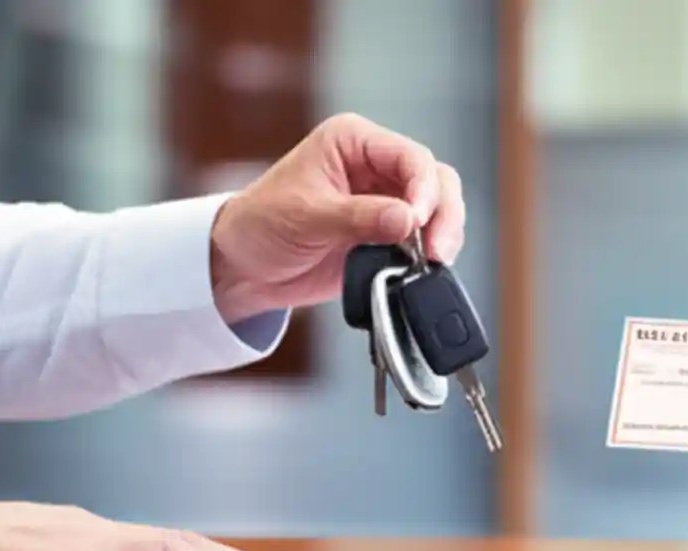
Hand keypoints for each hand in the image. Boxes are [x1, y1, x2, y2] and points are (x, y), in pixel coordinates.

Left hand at [209, 112, 465, 323]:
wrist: (244, 267)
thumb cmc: (261, 225)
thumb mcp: (306, 217)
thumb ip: (360, 218)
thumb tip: (409, 220)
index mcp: (354, 142)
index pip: (411, 157)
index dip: (424, 189)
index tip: (416, 223)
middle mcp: (376, 165)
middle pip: (436, 181)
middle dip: (443, 216)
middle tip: (435, 251)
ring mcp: (386, 200)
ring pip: (439, 210)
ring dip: (442, 236)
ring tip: (430, 264)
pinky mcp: (389, 234)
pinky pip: (426, 240)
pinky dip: (430, 256)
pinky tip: (420, 271)